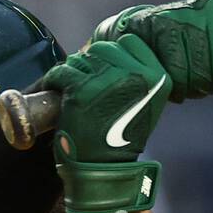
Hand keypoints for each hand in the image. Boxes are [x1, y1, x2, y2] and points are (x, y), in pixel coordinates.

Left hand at [40, 34, 169, 212]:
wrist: (103, 169)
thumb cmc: (121, 139)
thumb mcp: (145, 104)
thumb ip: (137, 76)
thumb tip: (113, 51)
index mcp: (157, 77)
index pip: (130, 42)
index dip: (113, 53)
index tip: (104, 68)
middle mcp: (137, 75)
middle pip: (105, 47)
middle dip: (93, 61)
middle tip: (86, 81)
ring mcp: (108, 80)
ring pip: (83, 57)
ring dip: (75, 70)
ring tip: (73, 88)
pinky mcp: (82, 90)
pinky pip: (63, 71)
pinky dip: (55, 78)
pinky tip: (56, 87)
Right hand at [92, 0, 212, 100]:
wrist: (140, 33)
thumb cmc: (185, 50)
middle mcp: (211, 9)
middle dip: (212, 84)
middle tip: (199, 79)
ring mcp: (186, 17)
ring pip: (199, 77)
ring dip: (190, 88)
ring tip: (181, 77)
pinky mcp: (161, 29)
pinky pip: (175, 76)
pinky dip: (173, 88)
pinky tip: (168, 77)